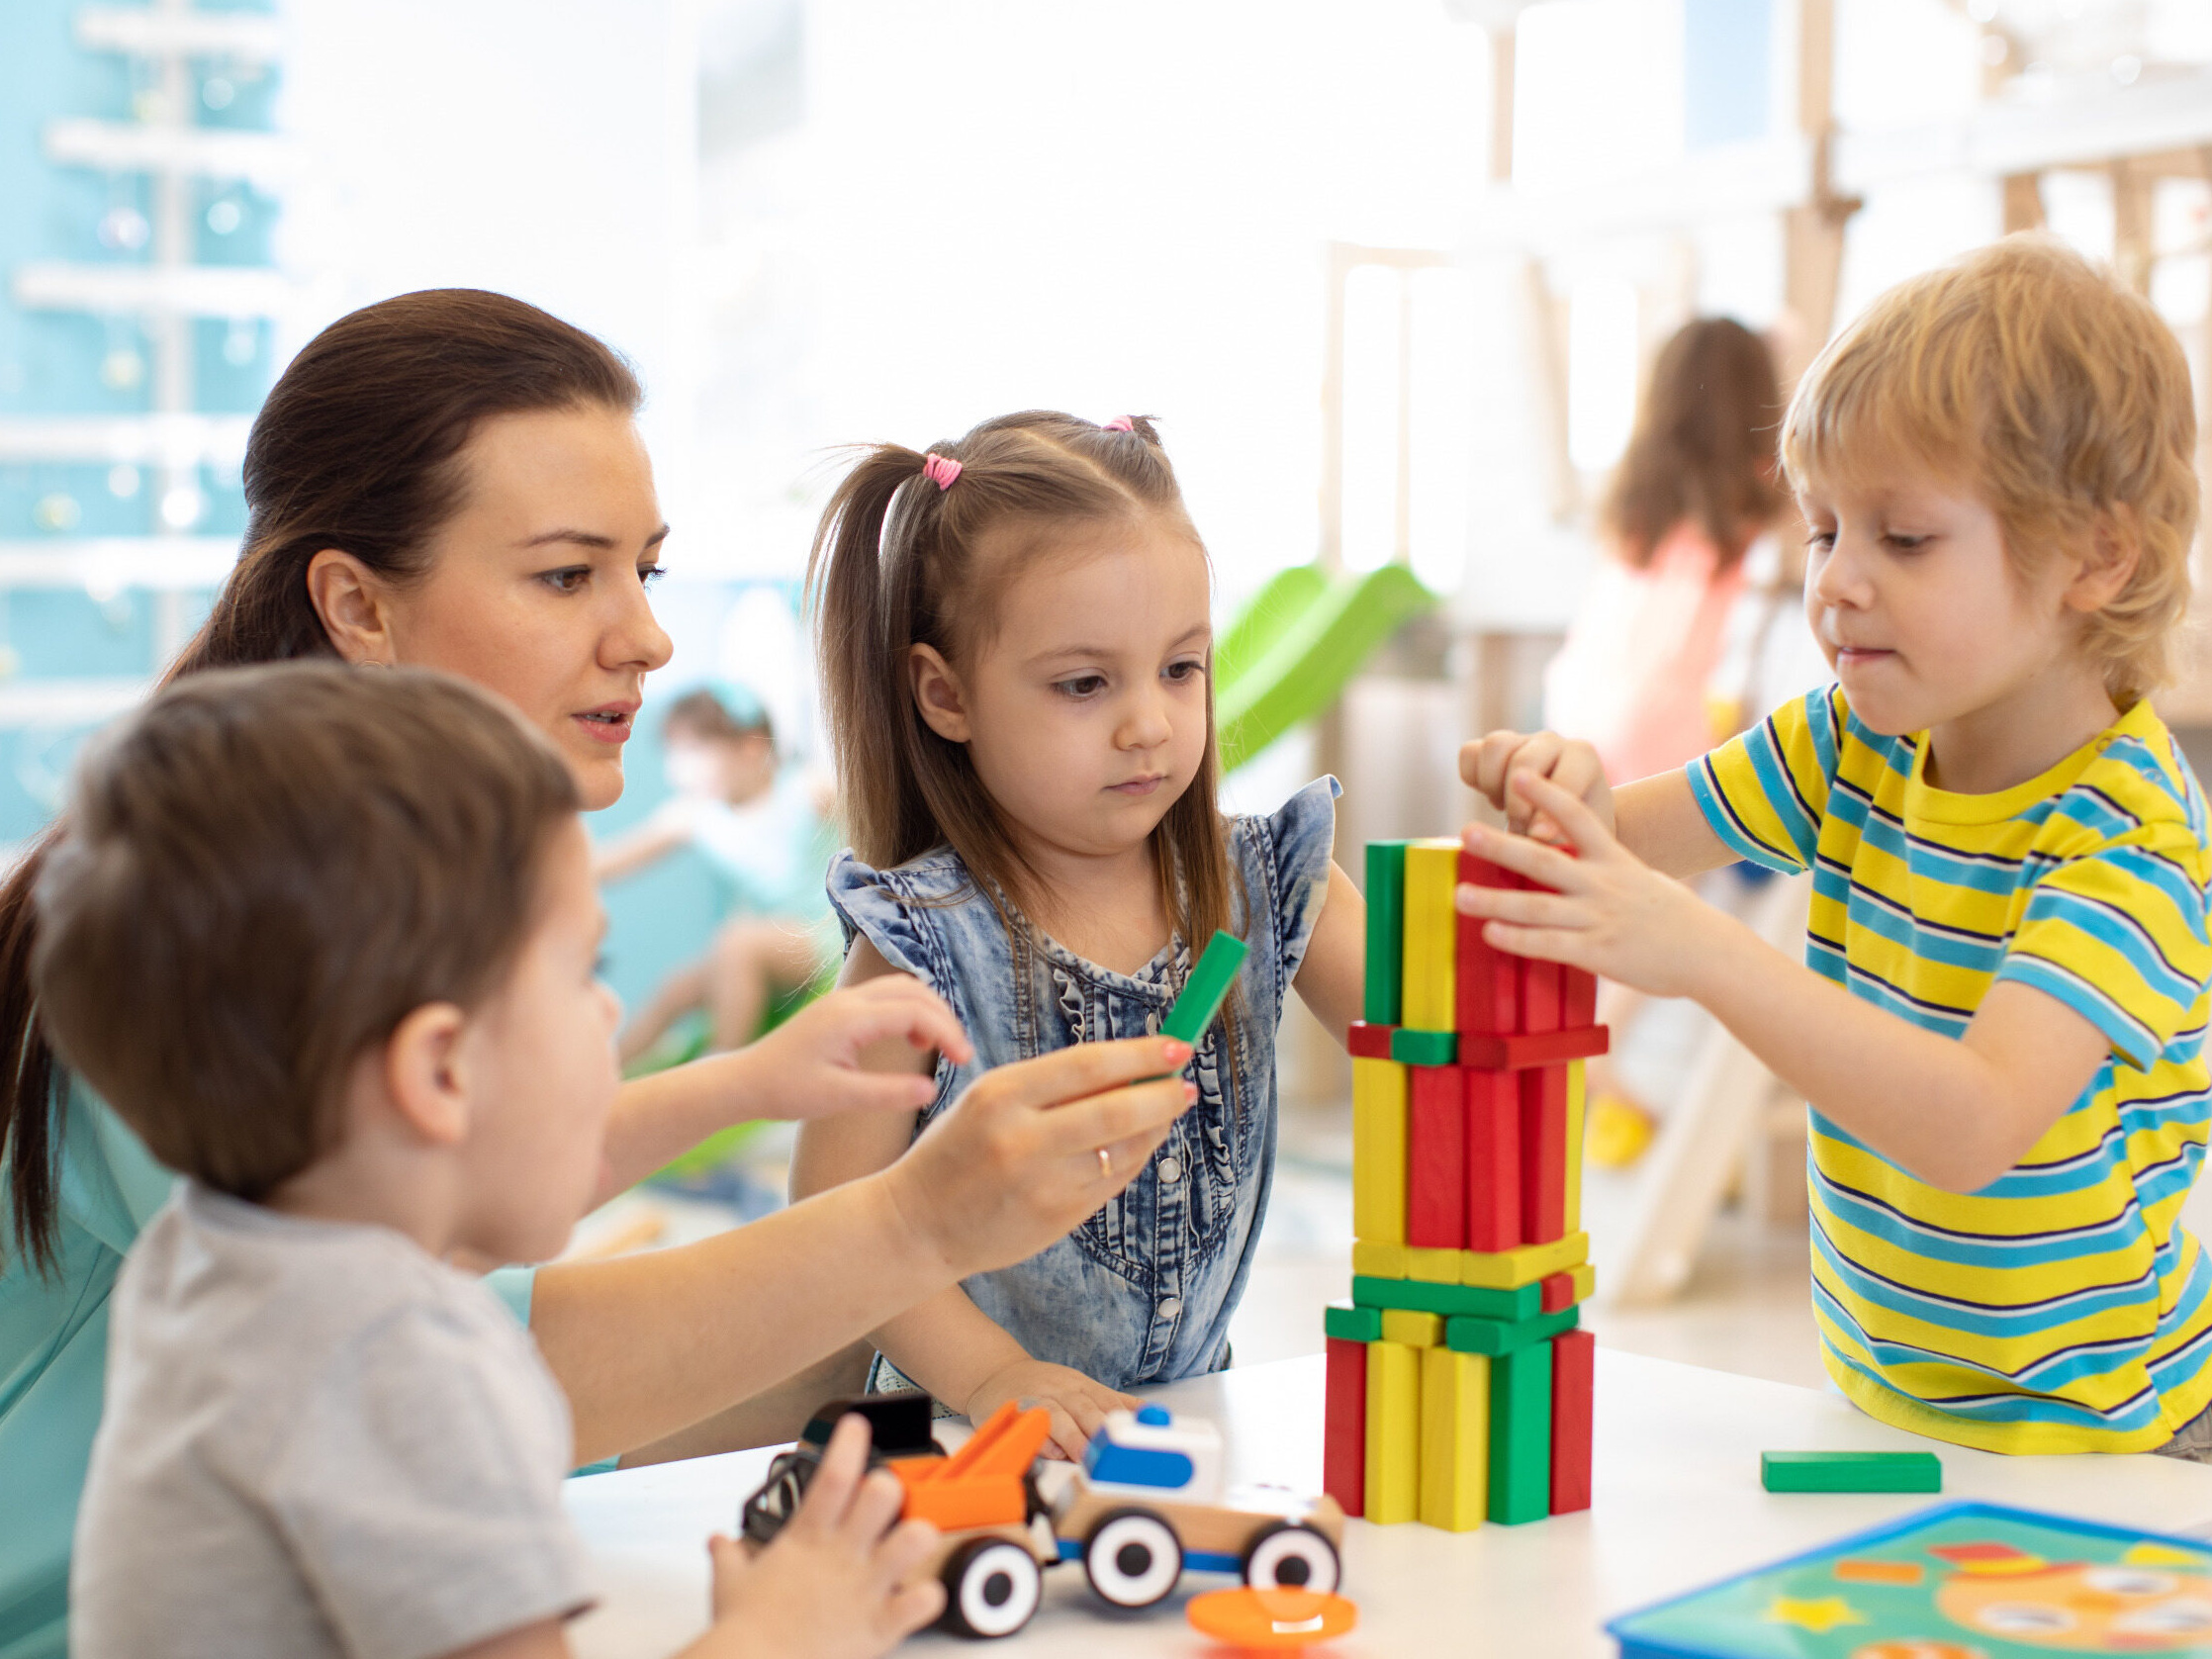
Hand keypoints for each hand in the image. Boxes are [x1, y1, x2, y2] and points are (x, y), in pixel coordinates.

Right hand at [697, 1416, 942, 1658]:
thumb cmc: (743, 1629)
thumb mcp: (729, 1584)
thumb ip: (729, 1556)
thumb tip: (718, 1542)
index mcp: (807, 1539)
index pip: (833, 1475)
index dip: (849, 1443)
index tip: (858, 1424)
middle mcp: (841, 1555)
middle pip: (882, 1494)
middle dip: (891, 1487)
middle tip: (888, 1497)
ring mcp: (864, 1587)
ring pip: (913, 1540)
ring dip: (920, 1533)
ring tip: (917, 1535)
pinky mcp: (879, 1624)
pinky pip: (922, 1602)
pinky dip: (929, 1596)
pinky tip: (923, 1594)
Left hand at [742, 977, 973, 1119]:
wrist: (744, 1081)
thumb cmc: (786, 1091)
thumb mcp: (838, 1099)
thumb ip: (886, 1093)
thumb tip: (931, 1089)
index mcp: (850, 1019)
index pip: (915, 1011)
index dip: (947, 1032)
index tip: (964, 1062)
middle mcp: (848, 1000)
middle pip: (914, 991)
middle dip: (944, 1018)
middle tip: (959, 1055)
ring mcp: (842, 1000)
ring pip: (900, 988)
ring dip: (927, 1011)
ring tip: (938, 1048)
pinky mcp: (839, 1008)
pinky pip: (884, 996)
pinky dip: (908, 1011)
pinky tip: (910, 1041)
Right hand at [882, 1036, 1197, 1279]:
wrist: (917, 1223)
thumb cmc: (960, 1149)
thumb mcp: (990, 1100)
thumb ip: (1053, 1085)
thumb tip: (1132, 1068)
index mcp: (1001, 1095)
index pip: (1088, 1065)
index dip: (1140, 1054)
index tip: (1177, 1045)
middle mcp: (1021, 1139)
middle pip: (1116, 1110)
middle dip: (1162, 1094)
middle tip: (1185, 1083)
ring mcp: (1041, 1184)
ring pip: (1123, 1150)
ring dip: (1155, 1127)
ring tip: (1166, 1110)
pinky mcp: (1056, 1219)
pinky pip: (1113, 1182)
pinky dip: (1134, 1159)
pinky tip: (1137, 1145)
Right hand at [965, 1359, 1136, 1462]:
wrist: (994, 1372)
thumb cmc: (1042, 1384)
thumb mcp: (1078, 1385)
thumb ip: (1110, 1401)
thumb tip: (1147, 1414)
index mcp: (1080, 1385)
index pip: (1106, 1399)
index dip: (1122, 1417)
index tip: (1139, 1435)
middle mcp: (1059, 1389)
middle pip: (1084, 1407)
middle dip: (1100, 1429)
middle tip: (1114, 1451)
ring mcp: (1036, 1399)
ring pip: (1057, 1416)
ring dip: (1073, 1438)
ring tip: (1086, 1458)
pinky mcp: (1013, 1412)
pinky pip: (1029, 1426)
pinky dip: (1041, 1440)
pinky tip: (1053, 1452)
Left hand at [1455, 771, 1741, 998]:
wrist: (1709, 953)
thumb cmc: (1671, 916)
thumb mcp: (1639, 878)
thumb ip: (1602, 867)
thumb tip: (1565, 859)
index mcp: (1614, 859)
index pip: (1578, 817)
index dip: (1547, 794)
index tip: (1519, 774)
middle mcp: (1603, 884)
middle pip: (1544, 860)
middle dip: (1502, 847)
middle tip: (1465, 833)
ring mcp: (1600, 919)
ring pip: (1538, 907)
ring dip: (1495, 900)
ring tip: (1459, 895)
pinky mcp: (1599, 954)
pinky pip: (1550, 945)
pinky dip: (1518, 939)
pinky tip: (1489, 934)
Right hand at [1459, 729, 1613, 843]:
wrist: (1562, 817)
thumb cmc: (1573, 829)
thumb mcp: (1575, 834)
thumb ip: (1559, 834)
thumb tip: (1533, 836)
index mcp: (1582, 757)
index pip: (1563, 776)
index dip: (1547, 810)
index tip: (1539, 837)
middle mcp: (1552, 741)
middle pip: (1523, 760)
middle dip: (1517, 802)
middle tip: (1520, 829)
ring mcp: (1520, 740)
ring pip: (1494, 746)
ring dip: (1492, 785)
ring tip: (1505, 809)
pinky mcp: (1493, 748)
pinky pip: (1469, 753)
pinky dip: (1473, 778)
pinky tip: (1494, 797)